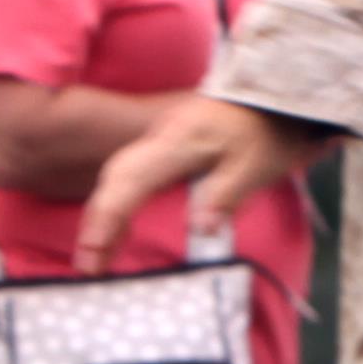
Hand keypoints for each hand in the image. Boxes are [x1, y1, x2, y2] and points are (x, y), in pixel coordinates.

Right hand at [75, 97, 330, 270]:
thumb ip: (225, 196)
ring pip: (119, 175)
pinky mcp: (164, 144)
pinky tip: (119, 229)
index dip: (108, 217)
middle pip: (115, 178)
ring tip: (97, 258)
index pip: (130, 179)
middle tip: (89, 267)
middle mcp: (159, 136)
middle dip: (97, 222)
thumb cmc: (266, 132)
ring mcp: (159, 137)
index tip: (94, 252)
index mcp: (178, 141)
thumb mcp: (255, 166)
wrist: (273, 96)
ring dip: (105, 215)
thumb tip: (201, 229)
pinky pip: (132, 173)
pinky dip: (120, 202)